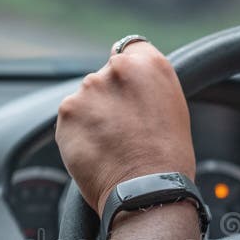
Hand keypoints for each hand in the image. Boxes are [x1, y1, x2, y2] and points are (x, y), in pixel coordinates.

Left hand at [55, 40, 194, 215]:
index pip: (130, 49)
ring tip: (112, 145)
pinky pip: (70, 119)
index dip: (127, 70)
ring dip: (92, 117)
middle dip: (109, 99)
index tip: (128, 89)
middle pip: (104, 75)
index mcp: (149, 64)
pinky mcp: (66, 112)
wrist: (146, 190)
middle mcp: (117, 68)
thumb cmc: (167, 159)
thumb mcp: (172, 109)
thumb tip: (130, 84)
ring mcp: (88, 89)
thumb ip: (149, 86)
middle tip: (124, 130)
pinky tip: (97, 151)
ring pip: (85, 99)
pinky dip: (78, 134)